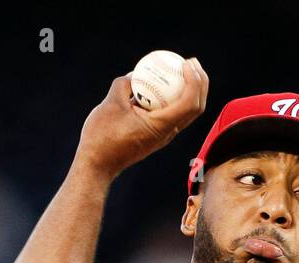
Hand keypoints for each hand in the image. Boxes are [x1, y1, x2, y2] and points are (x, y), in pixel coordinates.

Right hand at [74, 59, 208, 178]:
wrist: (97, 164)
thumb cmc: (102, 136)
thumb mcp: (112, 102)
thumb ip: (125, 83)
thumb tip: (136, 74)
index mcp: (161, 126)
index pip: (190, 103)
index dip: (194, 81)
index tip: (186, 63)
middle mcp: (168, 133)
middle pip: (196, 107)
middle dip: (200, 82)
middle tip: (191, 62)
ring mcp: (164, 136)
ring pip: (187, 112)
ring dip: (190, 90)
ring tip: (183, 69)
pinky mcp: (157, 135)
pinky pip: (172, 114)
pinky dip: (174, 97)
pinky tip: (163, 84)